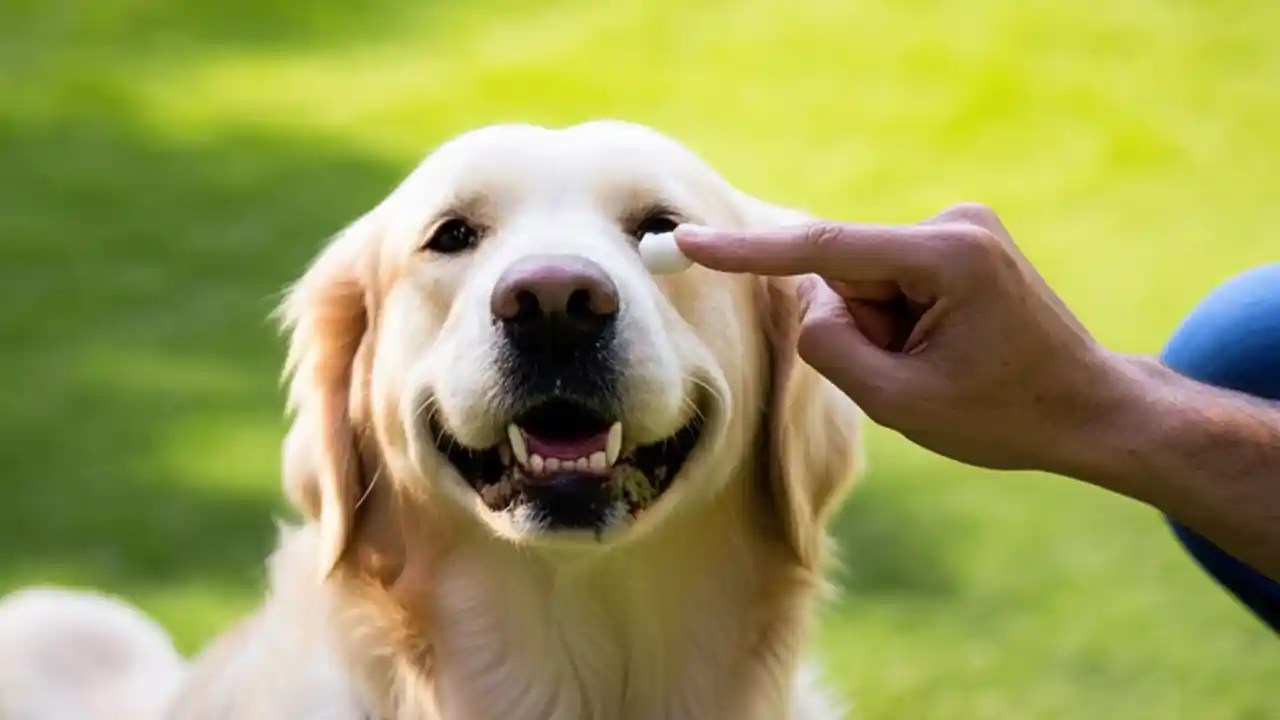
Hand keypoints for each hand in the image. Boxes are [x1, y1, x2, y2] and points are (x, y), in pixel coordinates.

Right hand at [676, 203, 1126, 471]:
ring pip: (865, 281)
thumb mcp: (902, 402)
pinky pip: (887, 280)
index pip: (823, 251)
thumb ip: (831, 347)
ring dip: (881, 331)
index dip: (748, 252)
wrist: (1089, 408)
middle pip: (846, 275)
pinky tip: (948, 348)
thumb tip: (808, 299)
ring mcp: (960, 227)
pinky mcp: (959, 240)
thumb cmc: (1006, 416)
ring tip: (942, 363)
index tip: (687, 240)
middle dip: (860, 329)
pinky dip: (896, 320)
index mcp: (947, 257)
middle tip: (918, 373)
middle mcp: (954, 225)